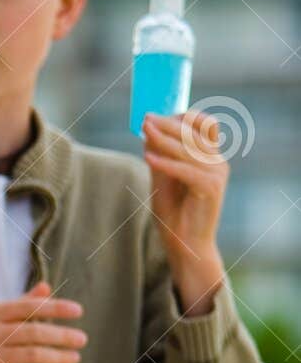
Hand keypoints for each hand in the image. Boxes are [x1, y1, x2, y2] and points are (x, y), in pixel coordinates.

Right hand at [0, 281, 86, 362]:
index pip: (28, 307)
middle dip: (62, 335)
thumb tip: (47, 288)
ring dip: (57, 357)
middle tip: (82, 339)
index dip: (55, 308)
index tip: (77, 311)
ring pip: (31, 355)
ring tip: (74, 358)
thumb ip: (18, 305)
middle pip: (33, 331)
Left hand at [142, 110, 227, 316]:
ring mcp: (217, 175)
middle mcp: (218, 163)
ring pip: (189, 149)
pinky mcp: (211, 189)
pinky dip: (166, 163)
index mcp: (210, 158)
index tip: (154, 117)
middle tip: (146, 119)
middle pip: (195, 132)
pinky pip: (186, 170)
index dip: (181, 117)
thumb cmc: (174, 214)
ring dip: (164, 140)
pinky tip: (148, 158)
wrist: (185, 246)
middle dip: (168, 124)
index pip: (204, 124)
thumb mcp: (163, 179)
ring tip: (144, 133)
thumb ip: (161, 156)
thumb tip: (149, 131)